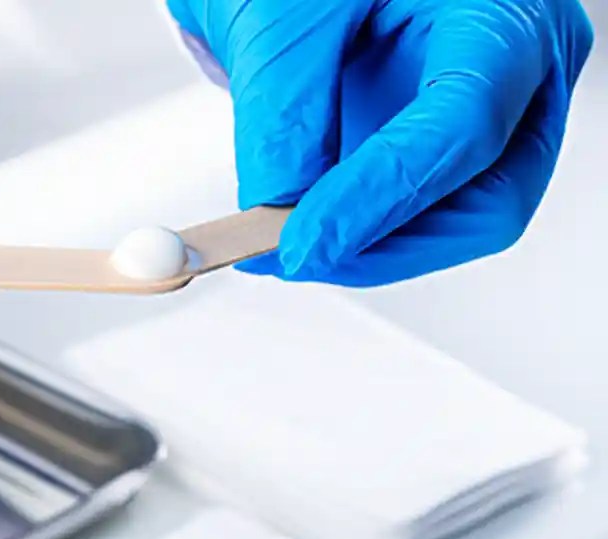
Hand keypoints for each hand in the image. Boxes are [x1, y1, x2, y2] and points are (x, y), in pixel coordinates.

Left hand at [167, 0, 593, 285]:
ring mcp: (497, 115)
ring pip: (459, 223)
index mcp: (499, 10)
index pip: (463, 121)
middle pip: (488, 199)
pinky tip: (306, 229)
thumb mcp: (283, 8)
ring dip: (369, 246)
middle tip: (288, 256)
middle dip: (383, 242)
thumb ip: (282, 102)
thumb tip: (276, 202)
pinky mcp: (455, 149)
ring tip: (283, 241)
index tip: (300, 241)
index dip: (380, 195)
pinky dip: (363, 234)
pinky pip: (426, 217)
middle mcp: (520, 68)